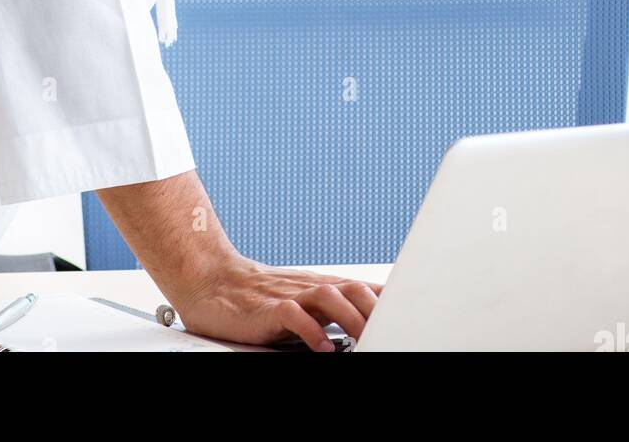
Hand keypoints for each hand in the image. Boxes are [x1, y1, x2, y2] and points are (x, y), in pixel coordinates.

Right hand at [160, 253, 383, 350]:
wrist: (214, 281)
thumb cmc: (260, 297)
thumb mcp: (303, 302)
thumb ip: (333, 310)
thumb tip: (367, 324)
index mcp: (323, 287)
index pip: (365, 288)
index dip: (391, 300)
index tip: (415, 313)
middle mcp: (311, 288)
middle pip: (354, 289)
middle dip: (378, 309)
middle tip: (397, 330)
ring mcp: (290, 295)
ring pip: (329, 296)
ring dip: (351, 317)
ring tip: (367, 340)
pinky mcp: (268, 308)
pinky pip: (293, 315)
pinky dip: (310, 330)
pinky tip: (322, 346)